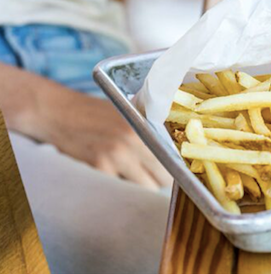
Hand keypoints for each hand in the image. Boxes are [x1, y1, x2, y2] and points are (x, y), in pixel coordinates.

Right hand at [38, 87, 172, 189]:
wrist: (60, 113)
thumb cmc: (97, 114)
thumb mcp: (129, 114)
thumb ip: (151, 131)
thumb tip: (175, 152)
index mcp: (145, 127)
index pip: (173, 158)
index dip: (176, 170)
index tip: (177, 176)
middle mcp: (134, 142)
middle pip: (163, 178)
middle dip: (162, 182)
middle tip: (155, 180)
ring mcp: (115, 157)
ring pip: (144, 188)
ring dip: (142, 189)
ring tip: (135, 181)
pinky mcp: (98, 169)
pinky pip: (120, 189)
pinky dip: (120, 189)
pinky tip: (115, 179)